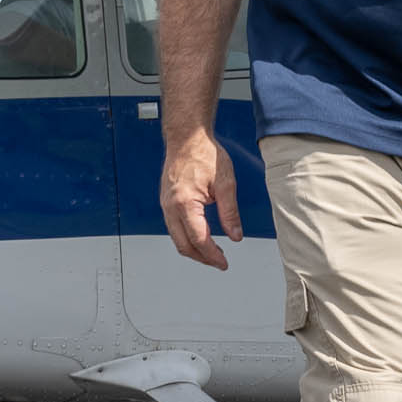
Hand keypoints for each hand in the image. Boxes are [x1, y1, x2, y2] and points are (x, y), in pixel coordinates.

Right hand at [160, 130, 242, 268]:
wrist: (186, 138)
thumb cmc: (204, 154)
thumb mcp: (225, 183)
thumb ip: (230, 213)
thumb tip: (235, 236)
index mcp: (185, 203)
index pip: (199, 239)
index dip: (212, 255)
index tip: (224, 263)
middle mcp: (170, 207)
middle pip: (183, 245)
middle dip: (202, 258)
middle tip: (219, 262)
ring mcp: (165, 205)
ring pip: (176, 238)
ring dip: (193, 249)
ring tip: (213, 252)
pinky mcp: (166, 202)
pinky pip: (173, 227)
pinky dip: (186, 237)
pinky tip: (201, 237)